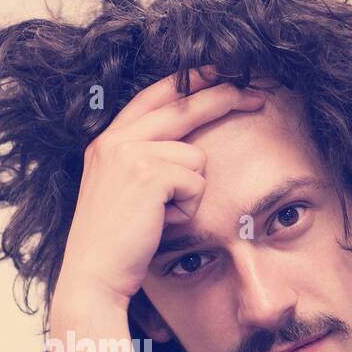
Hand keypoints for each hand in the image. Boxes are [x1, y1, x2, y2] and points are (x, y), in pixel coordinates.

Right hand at [53, 66, 266, 312]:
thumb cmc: (115, 246)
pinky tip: (161, 224)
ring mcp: (129, 153)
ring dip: (190, 193)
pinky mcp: (148, 173)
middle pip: (182, 104)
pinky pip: (196, 181)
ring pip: (195, 157)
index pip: (154, 96)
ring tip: (161, 218)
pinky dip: (188, 208)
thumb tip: (190, 148)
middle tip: (259, 96)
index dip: (189, 82)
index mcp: (106, 142)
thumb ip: (145, 162)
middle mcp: (114, 140)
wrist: (93, 278)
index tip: (220, 74)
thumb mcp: (123, 192)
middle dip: (224, 96)